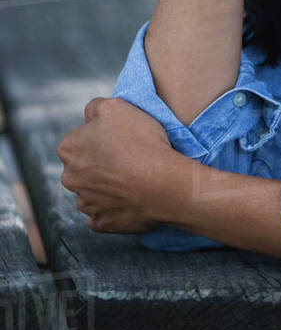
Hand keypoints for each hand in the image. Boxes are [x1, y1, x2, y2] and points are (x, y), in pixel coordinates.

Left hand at [56, 98, 174, 233]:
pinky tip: (129, 199)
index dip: (103, 135)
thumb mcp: (116, 107)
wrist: (163, 185)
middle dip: (101, 161)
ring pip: (93, 189)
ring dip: (108, 185)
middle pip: (84, 164)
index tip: (122, 137)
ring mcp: (84, 203)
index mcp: (69, 148)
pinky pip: (102, 213)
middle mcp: (70, 177)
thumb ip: (96, 107)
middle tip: (129, 157)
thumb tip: (91, 115)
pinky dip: (113, 207)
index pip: (81, 137)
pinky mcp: (100, 222)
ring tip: (134, 178)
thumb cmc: (140, 143)